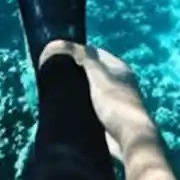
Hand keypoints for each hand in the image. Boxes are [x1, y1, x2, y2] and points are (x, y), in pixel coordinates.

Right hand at [41, 41, 155, 157]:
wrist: (129, 138)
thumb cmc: (115, 103)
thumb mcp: (98, 76)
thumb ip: (82, 57)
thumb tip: (58, 42)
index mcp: (118, 67)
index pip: (94, 53)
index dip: (76, 51)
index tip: (55, 54)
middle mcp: (116, 81)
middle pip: (90, 71)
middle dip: (72, 71)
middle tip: (50, 73)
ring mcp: (112, 100)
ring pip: (88, 89)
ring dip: (74, 90)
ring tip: (53, 89)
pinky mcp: (107, 117)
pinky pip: (88, 106)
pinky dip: (77, 105)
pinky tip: (64, 107)